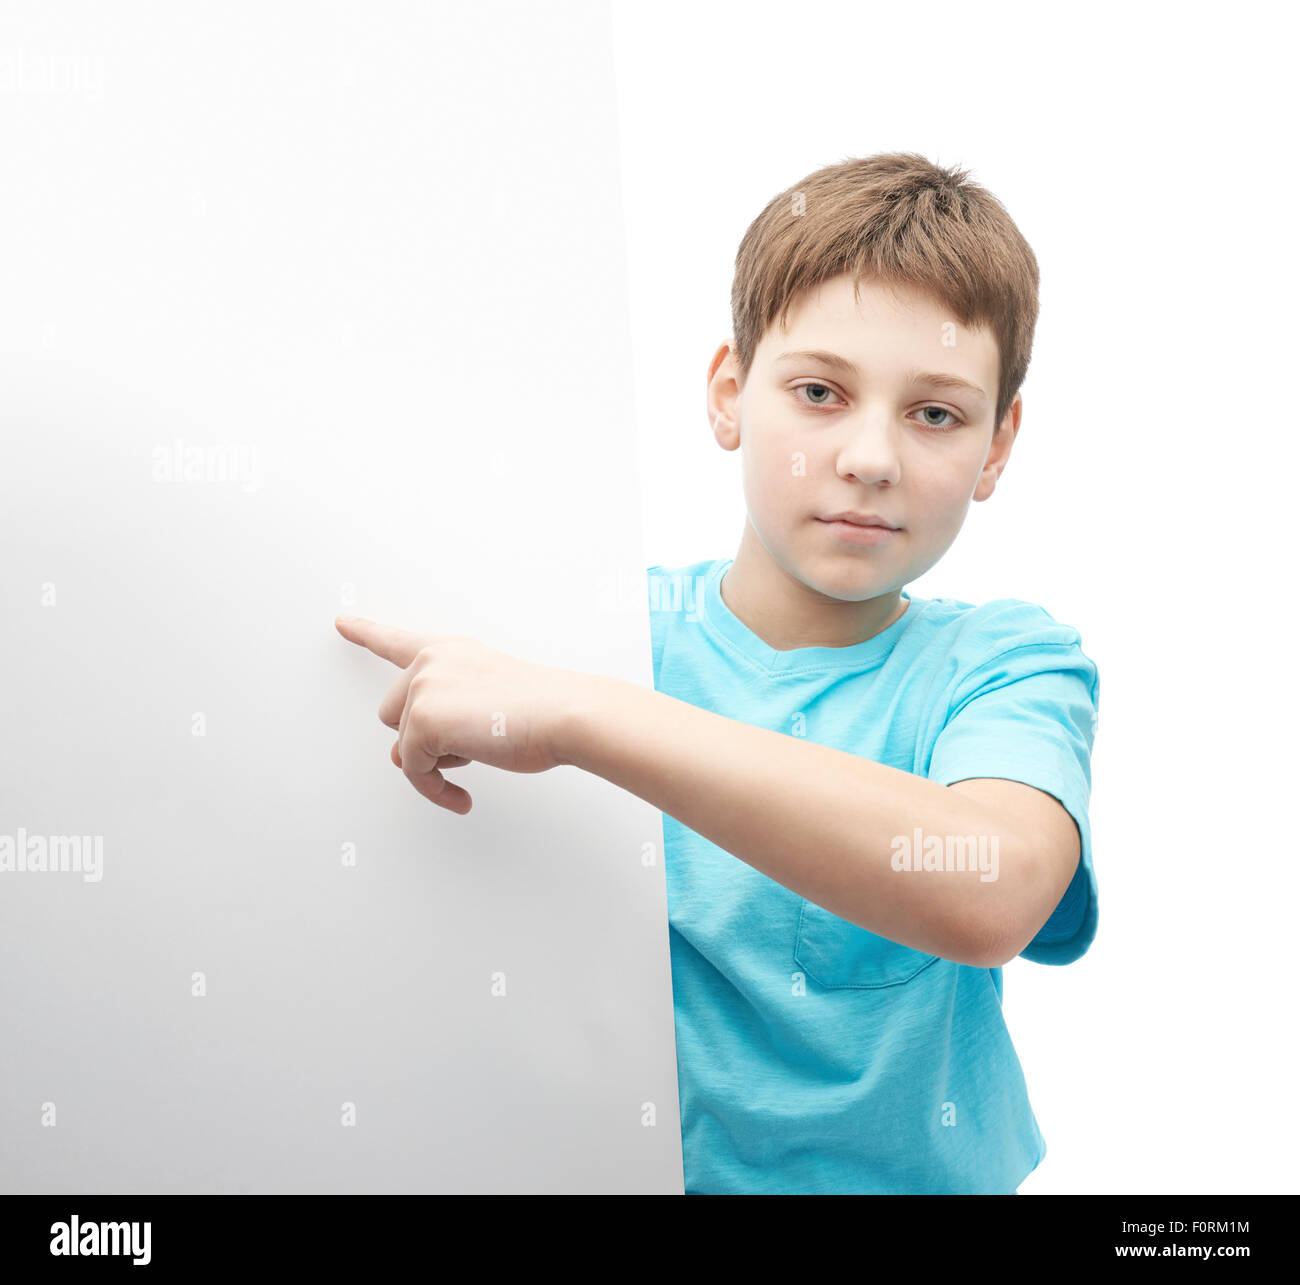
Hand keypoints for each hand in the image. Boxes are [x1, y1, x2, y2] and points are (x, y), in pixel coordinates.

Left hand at [334, 614, 577, 813]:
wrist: (564, 714)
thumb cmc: (543, 710)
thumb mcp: (483, 705)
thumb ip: (441, 720)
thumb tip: (401, 758)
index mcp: (450, 652)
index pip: (398, 641)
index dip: (367, 632)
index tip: (344, 622)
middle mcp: (431, 661)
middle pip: (394, 714)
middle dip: (422, 739)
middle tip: (465, 749)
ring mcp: (424, 687)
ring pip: (404, 746)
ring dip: (434, 764)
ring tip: (479, 758)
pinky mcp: (422, 720)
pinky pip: (413, 770)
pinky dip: (434, 788)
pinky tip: (461, 793)